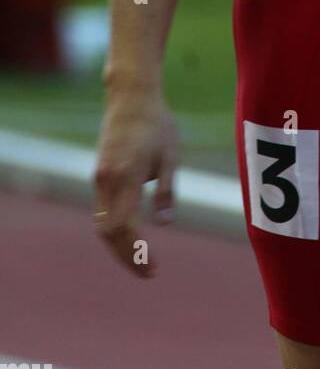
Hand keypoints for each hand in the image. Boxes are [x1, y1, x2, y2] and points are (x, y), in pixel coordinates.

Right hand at [93, 91, 178, 277]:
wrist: (131, 96)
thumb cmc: (157, 123)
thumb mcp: (171, 156)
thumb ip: (166, 190)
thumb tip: (164, 223)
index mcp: (126, 177)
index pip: (124, 228)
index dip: (136, 253)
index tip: (153, 269)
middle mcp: (107, 180)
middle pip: (108, 233)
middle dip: (127, 257)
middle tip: (149, 272)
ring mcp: (100, 177)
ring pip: (101, 223)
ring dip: (119, 245)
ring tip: (142, 259)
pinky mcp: (99, 173)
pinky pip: (102, 210)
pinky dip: (114, 229)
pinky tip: (131, 236)